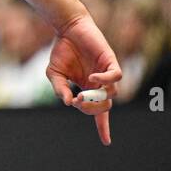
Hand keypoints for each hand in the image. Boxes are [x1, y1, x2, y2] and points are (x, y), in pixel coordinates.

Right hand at [45, 11, 122, 146]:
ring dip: (97, 97)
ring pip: (111, 94)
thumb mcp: (54, 74)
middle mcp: (100, 84)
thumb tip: (69, 103)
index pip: (99, 113)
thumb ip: (60, 89)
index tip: (106, 142)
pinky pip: (115, 77)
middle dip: (92, 109)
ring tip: (83, 91)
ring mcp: (106, 73)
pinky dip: (106, 81)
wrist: (67, 28)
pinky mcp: (110, 61)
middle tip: (78, 101)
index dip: (103, 128)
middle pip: (104, 106)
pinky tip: (92, 78)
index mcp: (88, 89)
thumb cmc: (62, 51)